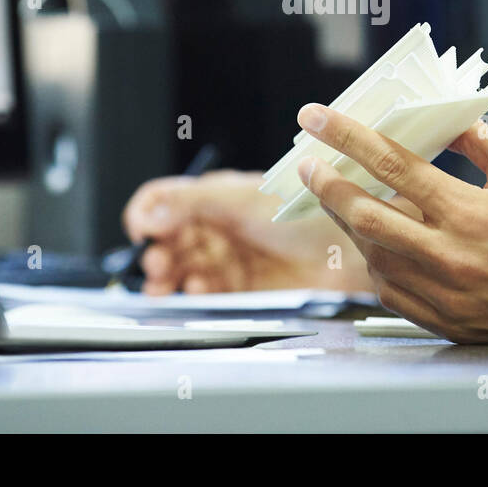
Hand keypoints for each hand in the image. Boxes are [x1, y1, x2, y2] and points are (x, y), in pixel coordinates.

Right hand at [122, 169, 372, 294]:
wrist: (345, 248)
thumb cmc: (302, 211)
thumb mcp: (239, 197)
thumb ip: (190, 202)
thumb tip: (149, 212)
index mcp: (214, 195)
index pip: (163, 199)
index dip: (146, 213)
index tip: (142, 231)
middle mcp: (218, 225)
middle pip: (167, 239)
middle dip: (155, 250)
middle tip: (156, 263)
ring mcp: (229, 255)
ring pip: (181, 267)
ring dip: (170, 274)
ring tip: (171, 281)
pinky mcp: (241, 287)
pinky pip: (205, 291)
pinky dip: (194, 291)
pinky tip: (199, 289)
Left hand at [294, 104, 487, 342]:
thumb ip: (477, 141)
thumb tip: (445, 119)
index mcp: (468, 210)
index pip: (391, 165)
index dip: (346, 137)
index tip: (314, 118)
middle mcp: (450, 254)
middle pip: (365, 216)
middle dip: (326, 187)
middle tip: (306, 165)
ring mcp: (445, 293)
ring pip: (372, 257)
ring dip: (350, 226)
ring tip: (340, 202)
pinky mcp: (447, 320)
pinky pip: (393, 291)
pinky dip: (378, 265)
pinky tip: (376, 246)